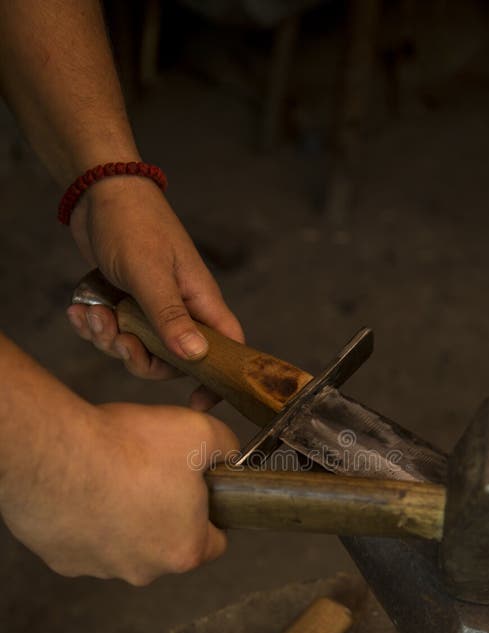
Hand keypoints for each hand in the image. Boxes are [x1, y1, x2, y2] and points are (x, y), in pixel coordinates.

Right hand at [0, 400, 237, 584]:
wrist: (54, 451)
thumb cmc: (128, 447)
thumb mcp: (202, 432)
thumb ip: (226, 448)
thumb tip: (229, 456)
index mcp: (185, 550)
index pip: (214, 542)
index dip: (210, 512)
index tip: (196, 489)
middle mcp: (143, 571)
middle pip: (166, 544)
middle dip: (163, 512)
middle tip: (150, 473)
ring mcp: (99, 568)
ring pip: (123, 543)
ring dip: (122, 516)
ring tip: (111, 475)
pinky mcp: (62, 559)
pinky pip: (84, 539)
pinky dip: (86, 518)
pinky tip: (81, 487)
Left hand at [66, 176, 243, 409]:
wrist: (98, 192)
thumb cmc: (133, 224)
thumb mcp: (150, 273)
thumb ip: (171, 317)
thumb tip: (196, 357)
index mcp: (200, 302)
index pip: (225, 350)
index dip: (216, 380)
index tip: (196, 401)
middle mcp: (181, 309)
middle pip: (170, 361)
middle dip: (138, 357)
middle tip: (117, 337)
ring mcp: (152, 308)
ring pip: (137, 349)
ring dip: (109, 340)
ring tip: (92, 316)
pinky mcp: (127, 303)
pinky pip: (115, 333)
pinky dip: (95, 328)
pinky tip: (80, 311)